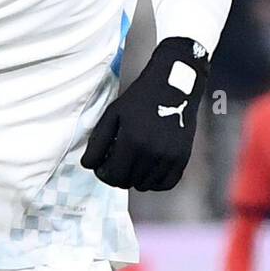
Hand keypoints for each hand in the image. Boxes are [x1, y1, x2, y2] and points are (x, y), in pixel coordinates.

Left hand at [81, 36, 208, 190]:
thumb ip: (97, 141)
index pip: (113, 176)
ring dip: (135, 178)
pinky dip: (154, 182)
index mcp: (132, 141)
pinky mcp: (182, 158)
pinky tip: (148, 169)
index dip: (103, 174)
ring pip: (145, 185)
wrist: (174, 86)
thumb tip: (87, 165)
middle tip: (116, 163)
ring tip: (132, 162)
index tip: (103, 167)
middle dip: (117, 176)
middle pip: (128, 182)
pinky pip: (165, 184)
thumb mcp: (113, 114)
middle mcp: (152, 153)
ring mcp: (169, 157)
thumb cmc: (140, 98)